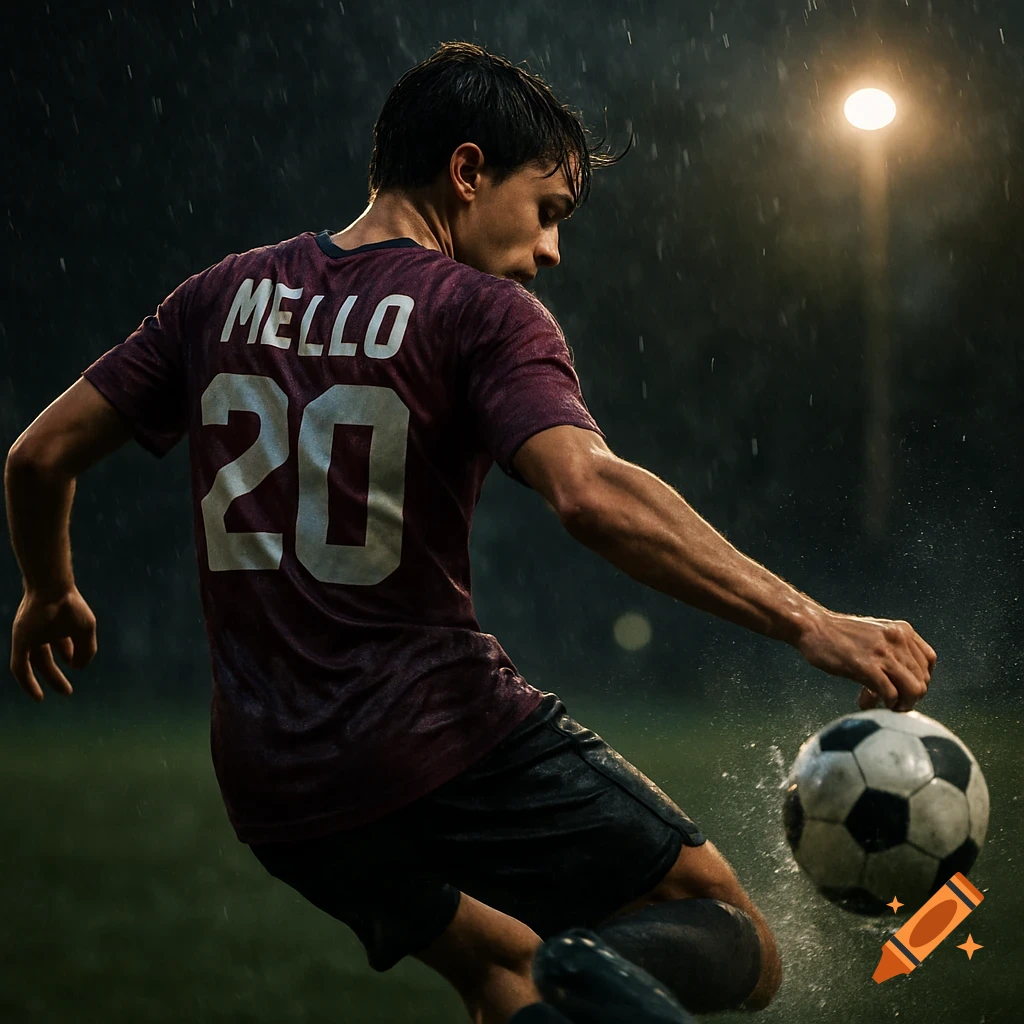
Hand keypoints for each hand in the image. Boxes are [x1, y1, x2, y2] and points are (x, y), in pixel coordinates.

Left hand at [9, 586, 96, 700]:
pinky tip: (38, 695)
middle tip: (67, 691)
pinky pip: (20, 667)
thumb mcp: (86, 630)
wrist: (52, 589)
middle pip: (45, 659)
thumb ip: (86, 650)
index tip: (75, 669)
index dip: (69, 659)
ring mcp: (28, 638)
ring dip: (47, 680)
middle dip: (56, 676)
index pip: (60, 647)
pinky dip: (28, 683)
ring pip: (33, 664)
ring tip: (62, 691)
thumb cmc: (71, 606)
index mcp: (56, 627)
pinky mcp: (20, 642)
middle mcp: (40, 633)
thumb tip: (78, 667)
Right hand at [796, 610, 936, 711]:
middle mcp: (899, 640)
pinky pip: (890, 695)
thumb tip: (901, 680)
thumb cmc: (838, 634)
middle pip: (922, 681)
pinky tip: (867, 703)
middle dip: (907, 697)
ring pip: (913, 690)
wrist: (812, 627)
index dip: (916, 679)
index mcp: (903, 630)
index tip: (900, 687)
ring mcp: (884, 654)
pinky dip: (884, 705)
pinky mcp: (867, 667)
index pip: (928, 662)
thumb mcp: (875, 633)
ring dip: (900, 705)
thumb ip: (893, 649)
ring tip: (883, 706)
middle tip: (888, 702)